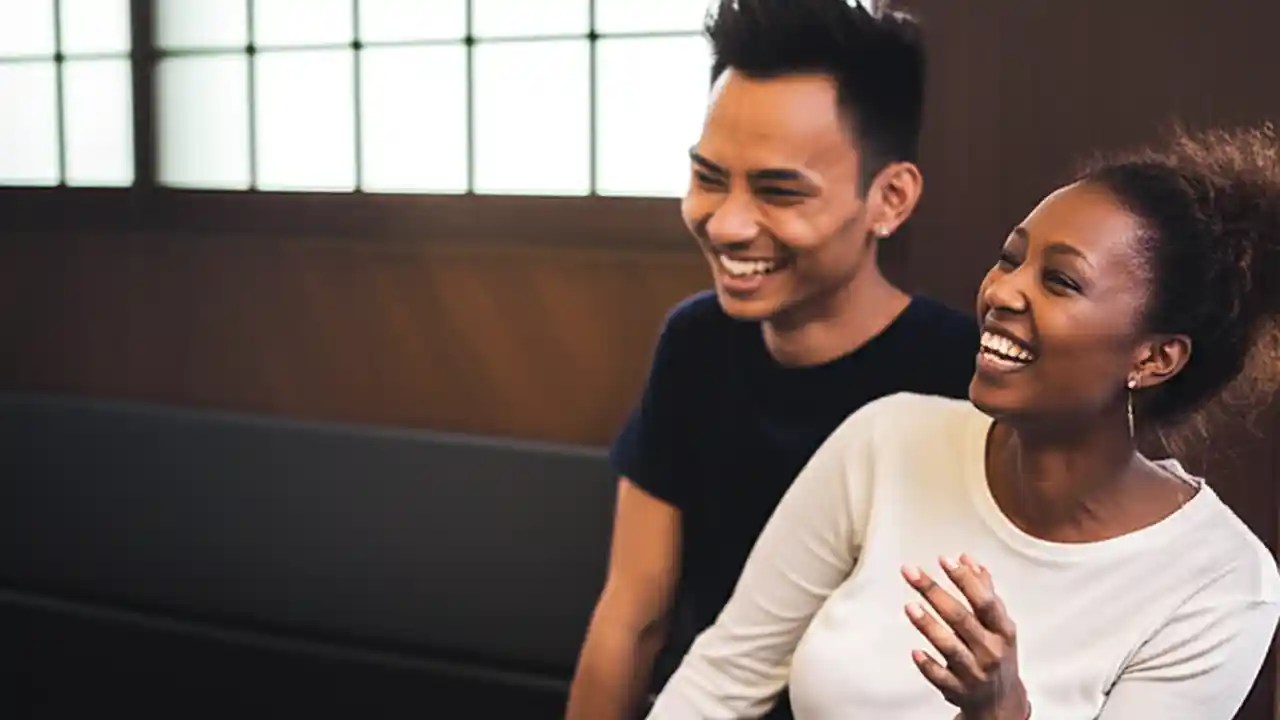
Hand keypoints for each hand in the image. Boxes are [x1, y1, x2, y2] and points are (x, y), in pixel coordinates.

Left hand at [901, 555, 1029, 719]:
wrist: (1001, 703)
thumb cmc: (996, 653)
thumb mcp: (999, 624)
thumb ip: (984, 590)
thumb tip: (967, 558)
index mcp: (1003, 631)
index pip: (984, 601)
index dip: (965, 579)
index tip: (943, 559)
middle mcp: (991, 651)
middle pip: (961, 618)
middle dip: (934, 592)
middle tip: (910, 571)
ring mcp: (975, 673)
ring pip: (950, 647)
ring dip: (929, 626)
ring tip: (910, 606)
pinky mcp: (959, 691)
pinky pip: (941, 678)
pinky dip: (928, 665)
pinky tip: (915, 651)